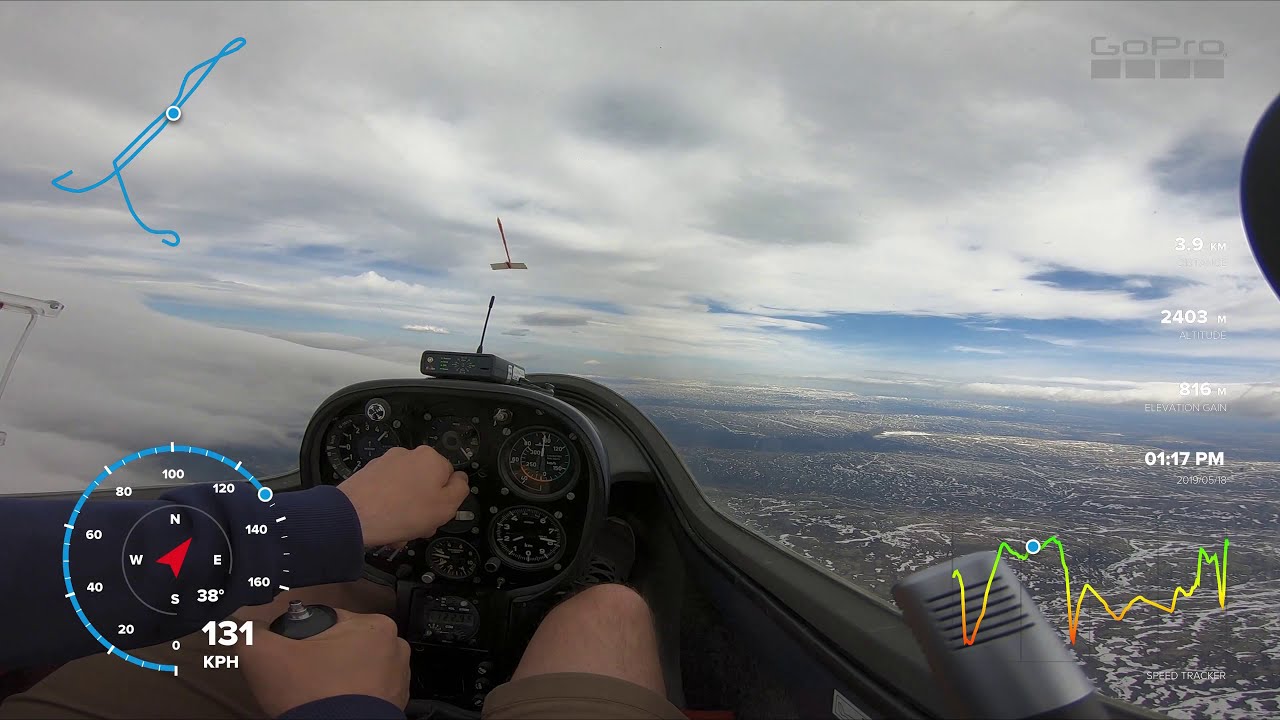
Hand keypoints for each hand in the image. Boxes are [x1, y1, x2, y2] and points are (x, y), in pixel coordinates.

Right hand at [239, 609, 409, 716]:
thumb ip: (251, 632)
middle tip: (303, 676)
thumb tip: (240, 623)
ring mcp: (397, 677)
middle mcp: (393, 647)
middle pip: (343, 644)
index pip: (328, 619)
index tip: (293, 653)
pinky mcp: (395, 703)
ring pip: (356, 667)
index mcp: (374, 625)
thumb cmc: (311, 695)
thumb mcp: (266, 656)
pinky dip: (351, 696)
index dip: (303, 636)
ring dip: (337, 677)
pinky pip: (367, 691)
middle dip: (321, 657)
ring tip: (317, 692)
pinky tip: (333, 704)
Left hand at [338, 445, 469, 545]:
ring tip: (398, 530)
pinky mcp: (368, 474)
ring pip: (406, 490)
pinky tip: (384, 524)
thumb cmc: (401, 512)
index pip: (450, 479)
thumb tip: (461, 481)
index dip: (445, 501)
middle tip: (418, 526)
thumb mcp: (447, 507)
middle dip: (424, 506)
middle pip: (426, 484)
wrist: (353, 517)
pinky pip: (387, 491)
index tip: (437, 515)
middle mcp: (409, 455)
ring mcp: (386, 463)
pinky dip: (388, 506)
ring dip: (406, 509)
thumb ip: (461, 490)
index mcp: (432, 458)